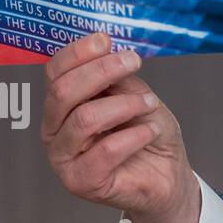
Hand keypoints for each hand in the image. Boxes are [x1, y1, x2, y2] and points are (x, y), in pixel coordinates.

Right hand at [41, 33, 200, 222]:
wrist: (167, 174)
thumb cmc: (146, 132)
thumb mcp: (135, 95)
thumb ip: (117, 78)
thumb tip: (105, 47)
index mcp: (63, 104)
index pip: (55, 72)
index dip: (78, 52)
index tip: (106, 40)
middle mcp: (55, 130)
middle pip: (62, 91)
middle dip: (102, 70)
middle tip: (133, 62)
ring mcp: (63, 158)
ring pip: (85, 119)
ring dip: (125, 105)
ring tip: (150, 105)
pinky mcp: (81, 182)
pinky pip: (106, 151)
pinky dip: (135, 135)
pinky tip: (150, 131)